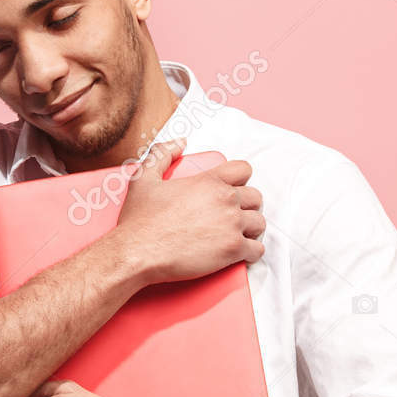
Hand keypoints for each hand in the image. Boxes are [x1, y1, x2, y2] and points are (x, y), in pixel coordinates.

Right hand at [110, 138, 264, 284]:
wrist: (137, 253)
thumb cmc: (139, 219)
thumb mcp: (143, 177)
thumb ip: (162, 153)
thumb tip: (180, 142)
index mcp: (209, 181)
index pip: (243, 169)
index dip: (240, 179)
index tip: (233, 189)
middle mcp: (226, 199)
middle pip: (255, 197)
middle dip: (247, 206)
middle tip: (233, 217)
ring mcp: (232, 225)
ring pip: (259, 224)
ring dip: (250, 229)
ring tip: (237, 235)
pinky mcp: (233, 250)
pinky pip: (257, 250)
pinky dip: (250, 253)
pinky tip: (240, 254)